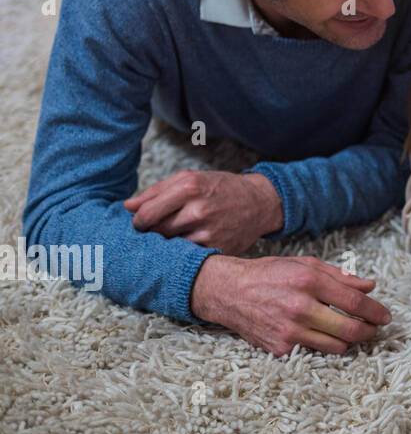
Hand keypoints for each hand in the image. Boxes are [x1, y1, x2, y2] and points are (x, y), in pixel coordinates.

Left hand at [126, 170, 281, 254]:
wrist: (260, 202)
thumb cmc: (220, 188)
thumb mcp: (190, 178)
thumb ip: (156, 191)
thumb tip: (127, 207)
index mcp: (189, 187)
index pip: (145, 214)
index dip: (137, 222)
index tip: (141, 223)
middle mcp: (198, 210)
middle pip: (155, 232)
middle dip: (152, 232)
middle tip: (158, 229)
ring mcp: (208, 231)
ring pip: (170, 246)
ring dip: (167, 243)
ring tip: (175, 235)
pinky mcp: (216, 248)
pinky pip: (187, 255)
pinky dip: (184, 251)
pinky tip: (189, 243)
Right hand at [191, 255, 390, 355]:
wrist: (229, 292)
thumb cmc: (270, 274)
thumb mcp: (306, 265)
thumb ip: (341, 277)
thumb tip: (370, 287)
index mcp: (309, 281)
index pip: (354, 303)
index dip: (376, 311)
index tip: (386, 316)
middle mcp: (300, 308)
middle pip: (350, 330)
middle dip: (370, 331)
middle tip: (376, 329)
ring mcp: (289, 331)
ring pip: (336, 346)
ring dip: (349, 341)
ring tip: (351, 332)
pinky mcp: (279, 348)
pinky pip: (313, 351)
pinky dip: (321, 344)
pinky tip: (320, 333)